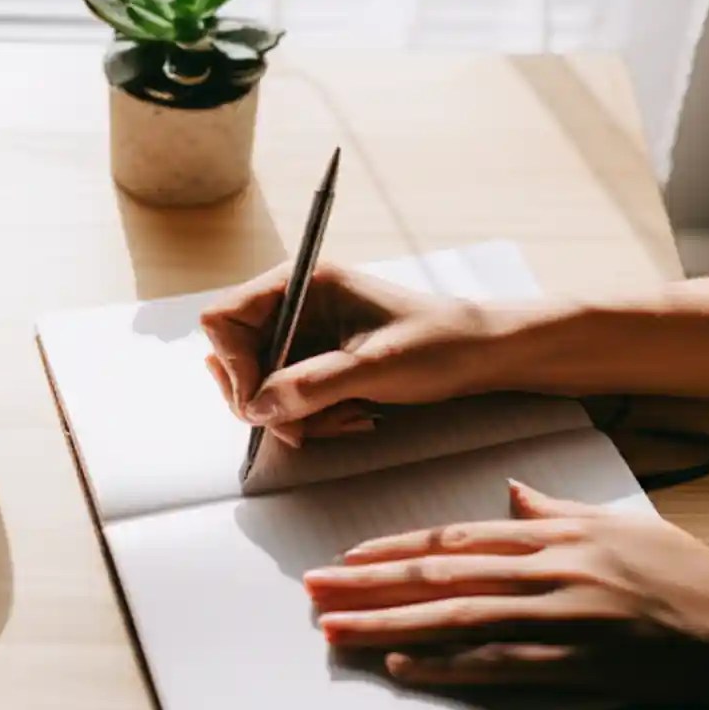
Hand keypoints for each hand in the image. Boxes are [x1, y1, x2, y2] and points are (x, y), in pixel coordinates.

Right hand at [199, 262, 506, 445]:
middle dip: (264, 398)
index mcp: (302, 283)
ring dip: (293, 414)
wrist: (482, 356)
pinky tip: (349, 417)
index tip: (261, 402)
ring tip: (344, 419)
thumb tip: (256, 407)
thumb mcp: (373, 367)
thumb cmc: (438, 344)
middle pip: (235, 356)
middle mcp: (294, 305)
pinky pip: (287, 398)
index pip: (225, 317)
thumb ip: (310, 385)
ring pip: (260, 386)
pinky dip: (309, 417)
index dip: (233, 364)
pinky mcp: (317, 362)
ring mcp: (304, 335)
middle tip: (299, 426)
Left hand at [303, 480, 708, 707]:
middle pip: (439, 574)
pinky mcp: (574, 668)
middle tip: (315, 588)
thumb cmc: (686, 581)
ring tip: (338, 628)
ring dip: (389, 624)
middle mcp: (547, 573)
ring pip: (455, 619)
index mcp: (554, 536)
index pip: (455, 536)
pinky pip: (497, 667)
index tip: (349, 555)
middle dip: (369, 583)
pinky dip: (447, 667)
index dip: (395, 546)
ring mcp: (559, 621)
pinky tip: (403, 667)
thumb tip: (512, 492)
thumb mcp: (623, 526)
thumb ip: (558, 511)